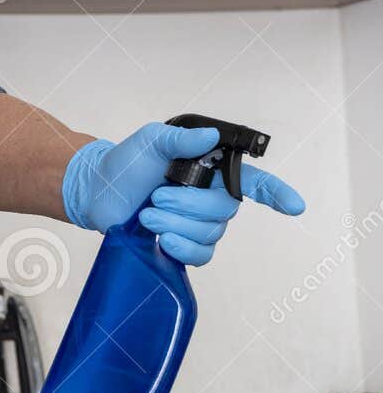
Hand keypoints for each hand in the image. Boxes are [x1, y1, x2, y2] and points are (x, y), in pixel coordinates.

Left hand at [61, 123, 304, 264]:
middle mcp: (212, 197)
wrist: (97, 192)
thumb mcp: (151, 141)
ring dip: (175, 224)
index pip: (255, 182)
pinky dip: (182, 249)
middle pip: (225, 210)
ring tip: (147, 214)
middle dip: (188, 205)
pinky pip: (200, 255)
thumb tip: (211, 136)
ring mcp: (198, 223)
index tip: (295, 206)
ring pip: (210, 233)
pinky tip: (163, 240)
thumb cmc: (124, 164)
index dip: (277, 194)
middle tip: (156, 196)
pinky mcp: (182, 244)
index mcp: (211, 171)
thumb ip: (180, 139)